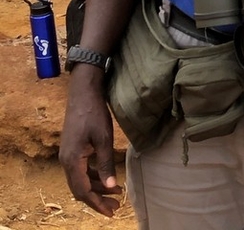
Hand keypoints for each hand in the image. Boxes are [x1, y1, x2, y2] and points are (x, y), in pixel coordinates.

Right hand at [59, 80, 121, 217]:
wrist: (83, 93)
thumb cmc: (94, 113)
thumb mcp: (104, 138)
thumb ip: (106, 163)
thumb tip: (111, 187)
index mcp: (72, 161)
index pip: (83, 191)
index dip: (97, 203)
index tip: (111, 212)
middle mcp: (66, 161)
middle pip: (80, 189)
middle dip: (97, 199)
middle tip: (115, 206)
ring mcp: (68, 155)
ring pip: (81, 180)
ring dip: (97, 187)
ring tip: (116, 193)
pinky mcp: (72, 149)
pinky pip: (81, 170)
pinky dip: (94, 176)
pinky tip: (106, 177)